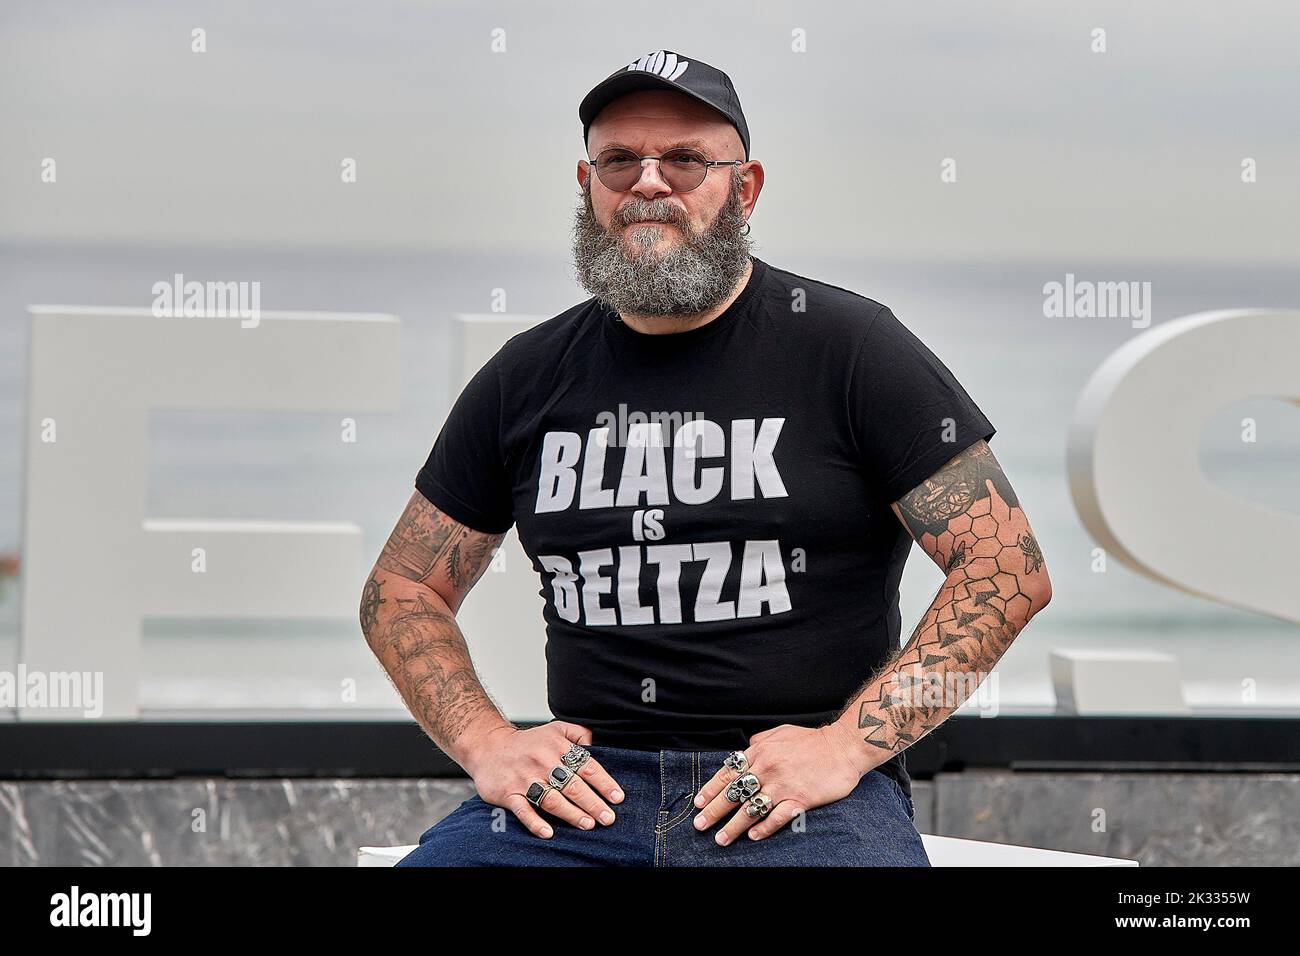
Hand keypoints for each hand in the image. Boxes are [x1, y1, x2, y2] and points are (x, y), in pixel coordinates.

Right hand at [463, 721, 625, 838]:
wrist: (488, 746)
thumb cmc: (526, 743)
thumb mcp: (554, 728)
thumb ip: (578, 733)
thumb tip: (596, 745)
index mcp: (557, 746)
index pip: (586, 766)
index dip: (604, 783)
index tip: (617, 797)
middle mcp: (542, 762)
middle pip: (572, 785)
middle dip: (593, 803)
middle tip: (608, 818)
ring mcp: (524, 778)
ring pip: (552, 799)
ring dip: (571, 813)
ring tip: (588, 824)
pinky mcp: (508, 793)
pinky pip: (523, 810)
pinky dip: (535, 822)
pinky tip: (548, 832)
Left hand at [691, 722, 866, 845]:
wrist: (843, 746)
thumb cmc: (811, 740)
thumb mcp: (780, 732)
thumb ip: (759, 741)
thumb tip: (744, 748)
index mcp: (760, 752)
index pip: (728, 773)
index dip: (711, 790)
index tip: (698, 803)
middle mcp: (767, 769)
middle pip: (734, 794)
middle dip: (714, 812)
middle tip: (700, 826)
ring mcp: (783, 785)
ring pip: (751, 809)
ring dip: (734, 826)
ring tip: (721, 839)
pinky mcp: (800, 799)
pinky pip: (777, 817)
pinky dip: (763, 828)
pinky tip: (753, 836)